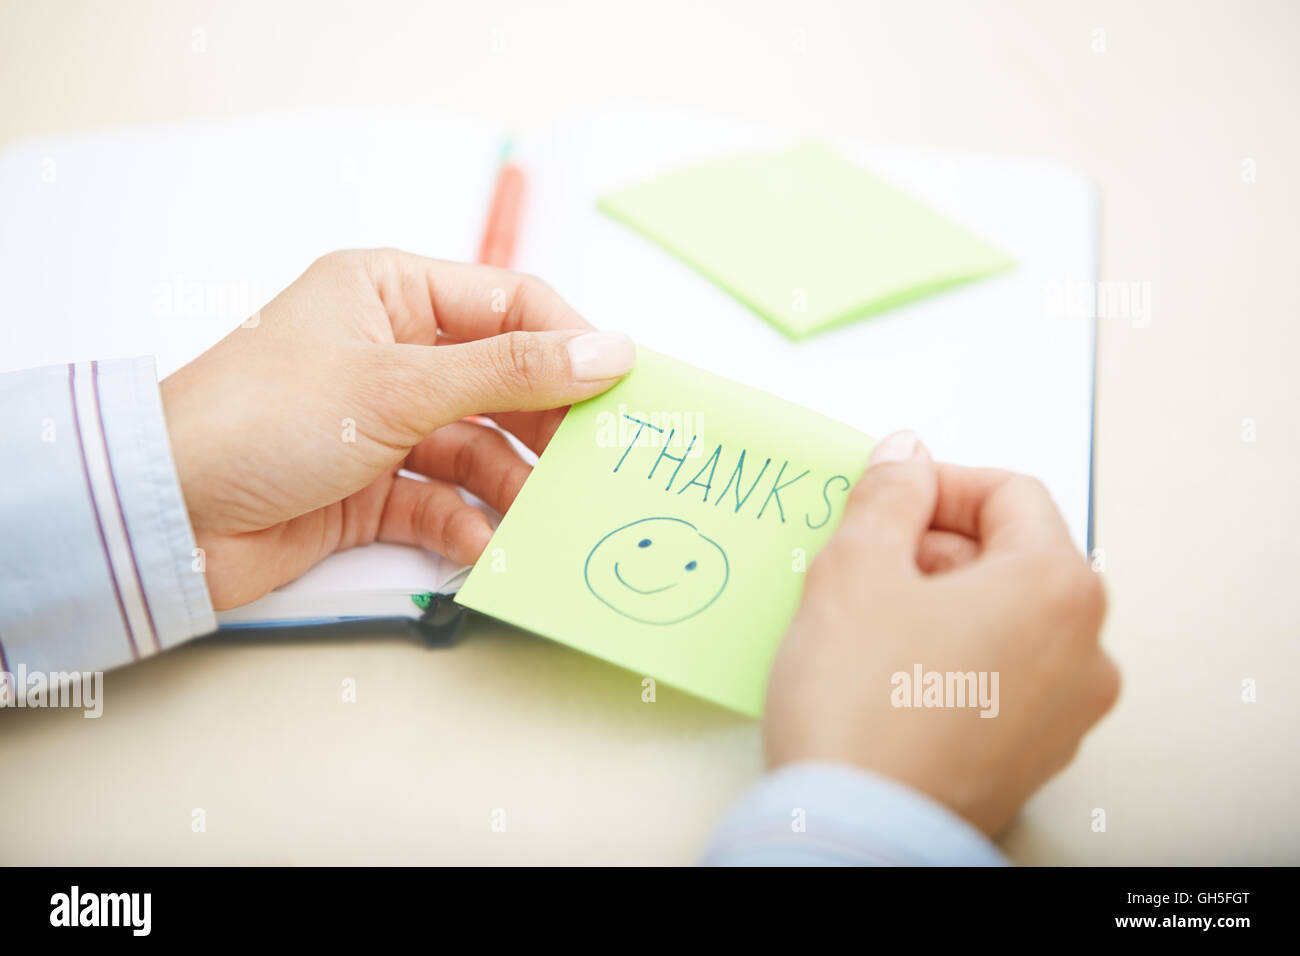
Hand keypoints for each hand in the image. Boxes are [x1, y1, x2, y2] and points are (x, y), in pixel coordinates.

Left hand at [160, 249, 634, 608]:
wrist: (160, 514)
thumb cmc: (262, 416)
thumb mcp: (397, 383)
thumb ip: (509, 371)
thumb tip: (610, 350)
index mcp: (392, 294)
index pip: (510, 305)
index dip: (570, 343)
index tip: (622, 387)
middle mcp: (394, 353)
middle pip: (504, 383)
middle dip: (548, 424)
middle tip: (601, 461)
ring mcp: (385, 424)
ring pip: (480, 449)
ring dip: (512, 484)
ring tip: (548, 514)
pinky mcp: (373, 489)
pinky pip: (442, 503)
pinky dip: (466, 524)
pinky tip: (482, 544)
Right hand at [765, 431, 1118, 835]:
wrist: (855, 832)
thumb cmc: (860, 706)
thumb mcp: (855, 570)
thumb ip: (888, 495)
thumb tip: (906, 455)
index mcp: (1058, 587)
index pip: (1011, 493)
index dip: (940, 483)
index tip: (888, 498)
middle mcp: (1085, 649)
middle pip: (1015, 557)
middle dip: (937, 547)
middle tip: (867, 563)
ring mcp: (1067, 712)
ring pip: (1009, 619)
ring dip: (944, 601)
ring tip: (871, 623)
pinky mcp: (1035, 757)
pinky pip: (1004, 677)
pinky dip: (956, 656)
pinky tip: (892, 674)